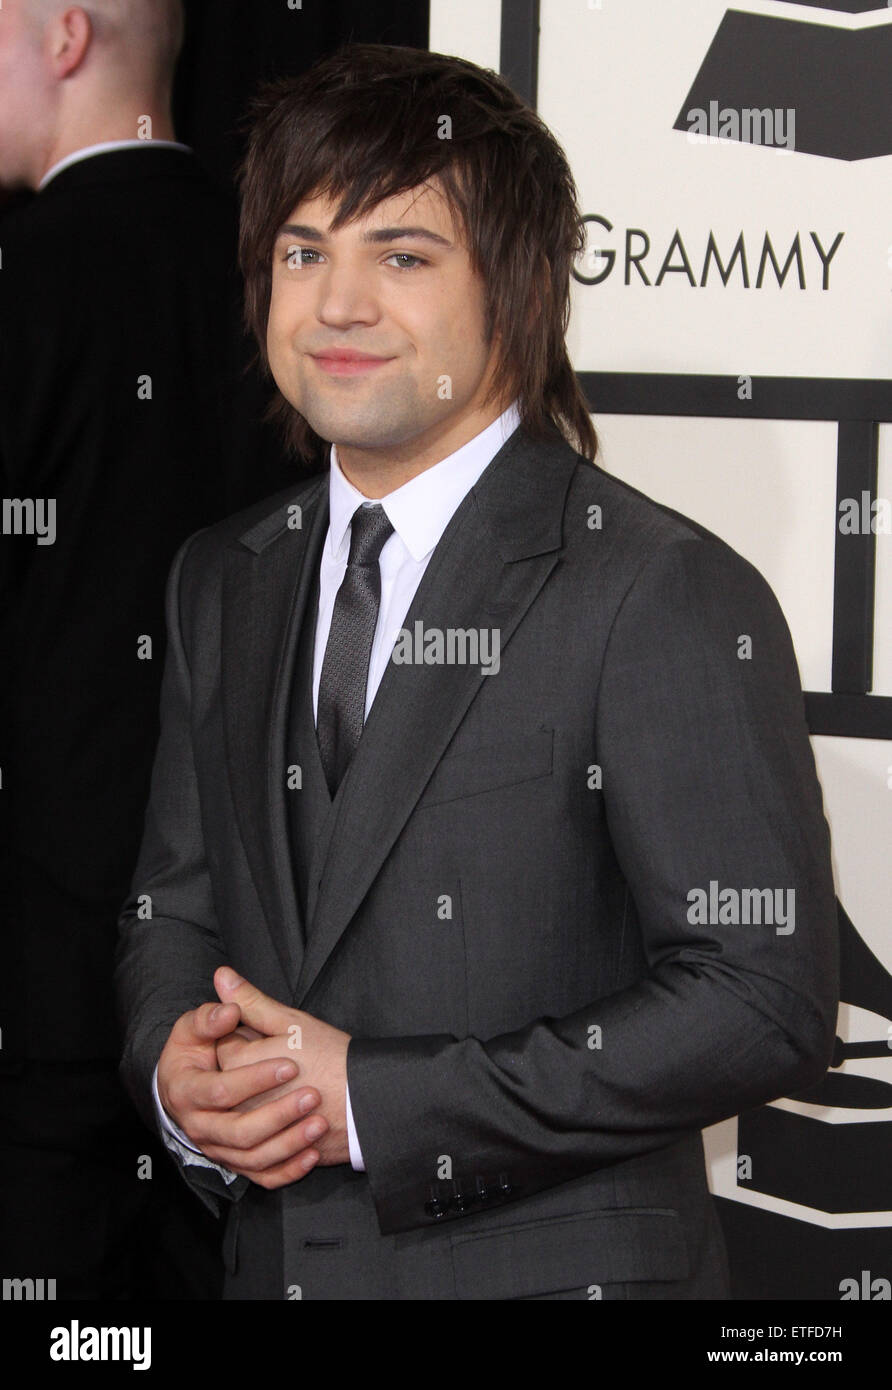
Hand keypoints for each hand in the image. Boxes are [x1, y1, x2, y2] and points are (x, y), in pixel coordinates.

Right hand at [156, 998, 328, 1188]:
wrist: (187, 1083)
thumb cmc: (195, 1049)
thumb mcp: (195, 1029)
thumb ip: (211, 1017)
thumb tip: (229, 1006)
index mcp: (186, 1092)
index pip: (220, 1091)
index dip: (254, 1079)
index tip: (290, 1065)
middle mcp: (198, 1127)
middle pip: (238, 1131)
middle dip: (278, 1114)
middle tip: (312, 1096)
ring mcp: (217, 1149)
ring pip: (253, 1158)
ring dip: (289, 1143)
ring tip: (319, 1123)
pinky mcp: (236, 1163)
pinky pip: (263, 1177)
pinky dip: (288, 1170)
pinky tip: (313, 1153)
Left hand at [214, 967, 351, 1166]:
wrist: (366, 1103)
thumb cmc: (331, 1057)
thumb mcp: (291, 1021)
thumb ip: (251, 1001)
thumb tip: (221, 975)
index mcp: (238, 1063)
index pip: (223, 1045)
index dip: (248, 1036)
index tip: (273, 1039)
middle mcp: (235, 1102)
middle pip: (228, 1081)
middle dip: (248, 1070)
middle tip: (285, 1063)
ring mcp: (250, 1132)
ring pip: (238, 1117)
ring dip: (257, 1103)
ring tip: (290, 1090)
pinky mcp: (270, 1156)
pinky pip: (256, 1155)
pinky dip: (267, 1141)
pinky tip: (288, 1125)